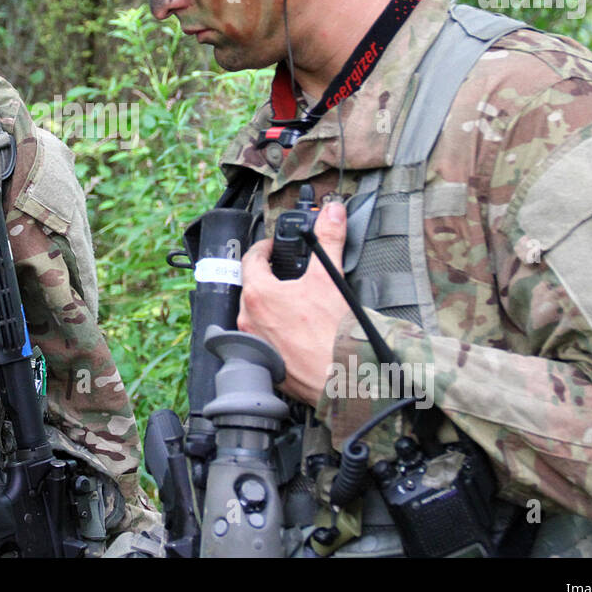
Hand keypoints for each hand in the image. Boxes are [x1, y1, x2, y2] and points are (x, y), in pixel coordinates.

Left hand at [237, 199, 348, 405]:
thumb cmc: (333, 334)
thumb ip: (329, 239)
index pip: (252, 259)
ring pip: (254, 314)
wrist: (342, 378)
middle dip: (268, 276)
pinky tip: (292, 329)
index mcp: (259, 294)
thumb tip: (333, 213)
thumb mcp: (331, 277)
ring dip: (269, 304)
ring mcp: (254, 342)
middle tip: (286, 272)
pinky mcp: (264, 362)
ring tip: (291, 301)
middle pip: (252, 287)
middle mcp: (249, 319)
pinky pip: (261, 338)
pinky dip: (273, 330)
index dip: (265, 248)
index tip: (274, 247)